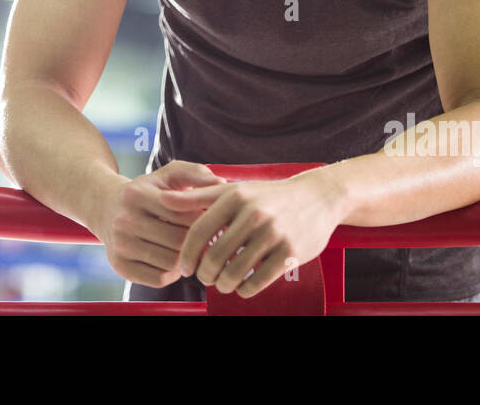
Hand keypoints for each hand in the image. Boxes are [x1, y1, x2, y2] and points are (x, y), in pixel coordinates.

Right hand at [91, 161, 228, 288]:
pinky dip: (172, 273)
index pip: (184, 215)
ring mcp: (120, 245)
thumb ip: (196, 173)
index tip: (210, 220)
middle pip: (179, 241)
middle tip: (206, 239)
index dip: (203, 220)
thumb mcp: (168, 175)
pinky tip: (173, 259)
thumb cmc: (148, 191)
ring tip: (190, 248)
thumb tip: (222, 182)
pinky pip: (159, 279)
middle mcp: (124, 220)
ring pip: (171, 263)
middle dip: (197, 241)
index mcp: (137, 194)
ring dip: (186, 259)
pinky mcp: (120, 266)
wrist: (107, 207)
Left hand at [158, 172, 340, 297]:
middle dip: (205, 274)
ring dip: (224, 285)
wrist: (317, 197)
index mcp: (234, 197)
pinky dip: (245, 290)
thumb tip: (162, 199)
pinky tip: (242, 287)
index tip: (184, 269)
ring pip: (235, 272)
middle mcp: (253, 213)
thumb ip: (196, 196)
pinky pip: (258, 281)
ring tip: (223, 283)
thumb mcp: (232, 190)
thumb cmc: (267, 196)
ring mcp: (273, 233)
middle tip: (205, 278)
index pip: (198, 231)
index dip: (187, 255)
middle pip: (214, 256)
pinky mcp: (290, 252)